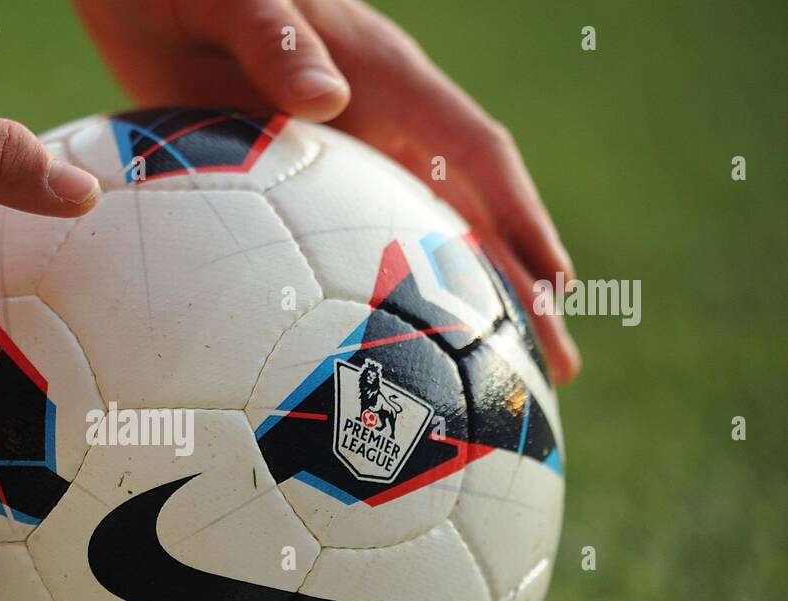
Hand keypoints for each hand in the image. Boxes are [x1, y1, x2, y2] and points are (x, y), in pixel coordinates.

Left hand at [76, 0, 579, 383]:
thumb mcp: (231, 0)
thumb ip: (276, 40)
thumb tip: (331, 101)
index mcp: (382, 76)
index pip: (475, 155)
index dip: (521, 220)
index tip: (556, 287)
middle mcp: (377, 119)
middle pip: (466, 212)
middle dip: (516, 287)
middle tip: (550, 371)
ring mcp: (338, 154)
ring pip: (413, 237)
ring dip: (453, 304)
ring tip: (484, 377)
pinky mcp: (291, 179)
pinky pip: (345, 245)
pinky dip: (374, 294)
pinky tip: (375, 345)